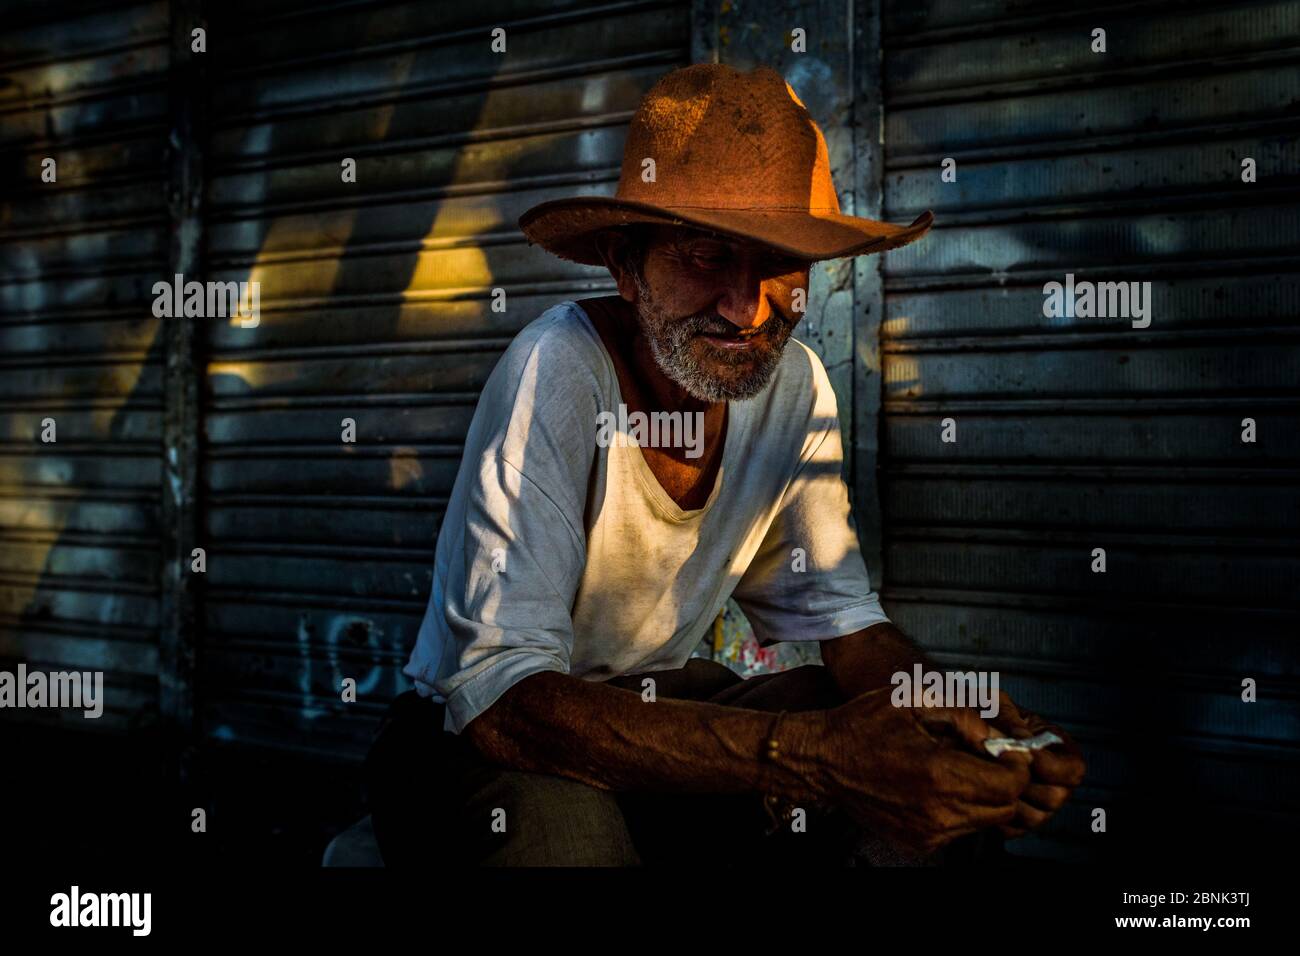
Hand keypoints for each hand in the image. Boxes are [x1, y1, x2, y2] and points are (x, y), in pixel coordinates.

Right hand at [813, 686, 1031, 855]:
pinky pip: (961, 830)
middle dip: (1006, 781)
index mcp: (937, 772)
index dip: (1017, 763)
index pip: (1011, 783)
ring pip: (986, 821)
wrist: (821, 761)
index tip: (1004, 748)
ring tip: (960, 768)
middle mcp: (937, 810)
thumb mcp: (913, 699)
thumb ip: (964, 714)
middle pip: (1005, 807)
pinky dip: (962, 809)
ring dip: (985, 796)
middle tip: (987, 757)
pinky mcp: (919, 843)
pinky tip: (940, 785)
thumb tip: (997, 735)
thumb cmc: (862, 725)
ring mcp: (928, 832)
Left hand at [984, 691, 1086, 838]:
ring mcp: (1034, 801)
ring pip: (1036, 817)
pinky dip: (996, 815)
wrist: (952, 735)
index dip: (1053, 767)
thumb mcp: (991, 703)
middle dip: (1026, 784)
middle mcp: (1051, 779)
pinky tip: (981, 794)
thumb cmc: (977, 713)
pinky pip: (1013, 829)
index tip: (1028, 756)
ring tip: (987, 777)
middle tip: (1000, 768)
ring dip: (1009, 798)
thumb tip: (1020, 737)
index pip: (1074, 768)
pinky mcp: (1015, 820)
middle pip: (1056, 797)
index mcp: (1054, 747)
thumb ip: (1006, 716)